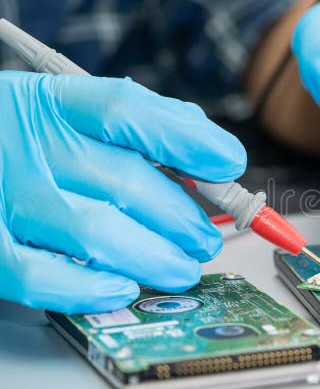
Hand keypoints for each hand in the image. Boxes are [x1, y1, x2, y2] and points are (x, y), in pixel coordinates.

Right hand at [0, 71, 245, 312]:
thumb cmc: (15, 137)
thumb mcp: (64, 108)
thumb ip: (136, 121)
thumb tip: (208, 149)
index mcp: (51, 102)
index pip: (129, 111)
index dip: (189, 140)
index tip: (229, 163)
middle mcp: (25, 144)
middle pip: (127, 181)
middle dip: (184, 219)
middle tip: (205, 239)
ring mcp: (3, 196)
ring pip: (97, 232)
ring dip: (155, 257)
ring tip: (182, 269)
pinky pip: (40, 275)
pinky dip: (90, 286)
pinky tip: (123, 286)